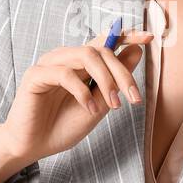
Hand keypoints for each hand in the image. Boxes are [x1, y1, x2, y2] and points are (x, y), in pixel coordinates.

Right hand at [0, 26, 152, 170]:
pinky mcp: (35, 76)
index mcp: (80, 64)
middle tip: (134, 99)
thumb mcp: (99, 104)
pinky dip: (81, 92)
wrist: (33, 147)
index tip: (149, 38)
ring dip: (106, 80)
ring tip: (113, 105)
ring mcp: (49, 64)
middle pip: (101, 50)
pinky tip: (89, 108)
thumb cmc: (63, 126)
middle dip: (122, 73)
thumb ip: (115, 80)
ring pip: (85, 55)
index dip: (127, 36)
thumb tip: (137, 51)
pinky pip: (64, 74)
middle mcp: (65, 58)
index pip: (105, 41)